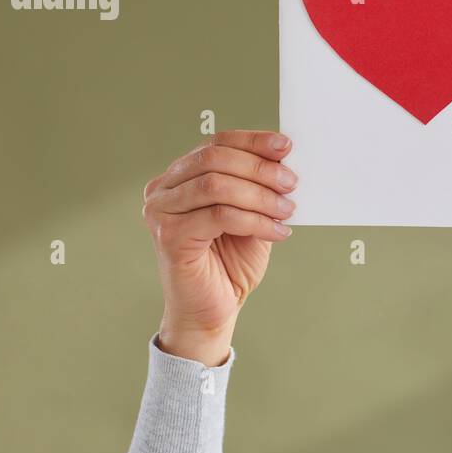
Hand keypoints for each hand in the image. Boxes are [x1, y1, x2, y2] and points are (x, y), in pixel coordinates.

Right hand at [142, 130, 296, 365]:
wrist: (213, 310)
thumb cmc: (230, 263)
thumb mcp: (252, 214)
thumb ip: (259, 186)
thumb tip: (284, 157)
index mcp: (179, 177)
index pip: (216, 144)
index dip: (252, 141)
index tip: (284, 146)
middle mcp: (163, 190)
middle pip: (214, 159)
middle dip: (259, 168)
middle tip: (291, 183)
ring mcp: (160, 213)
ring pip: (216, 186)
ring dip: (260, 196)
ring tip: (287, 210)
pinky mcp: (168, 237)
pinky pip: (219, 216)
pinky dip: (254, 221)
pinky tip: (276, 232)